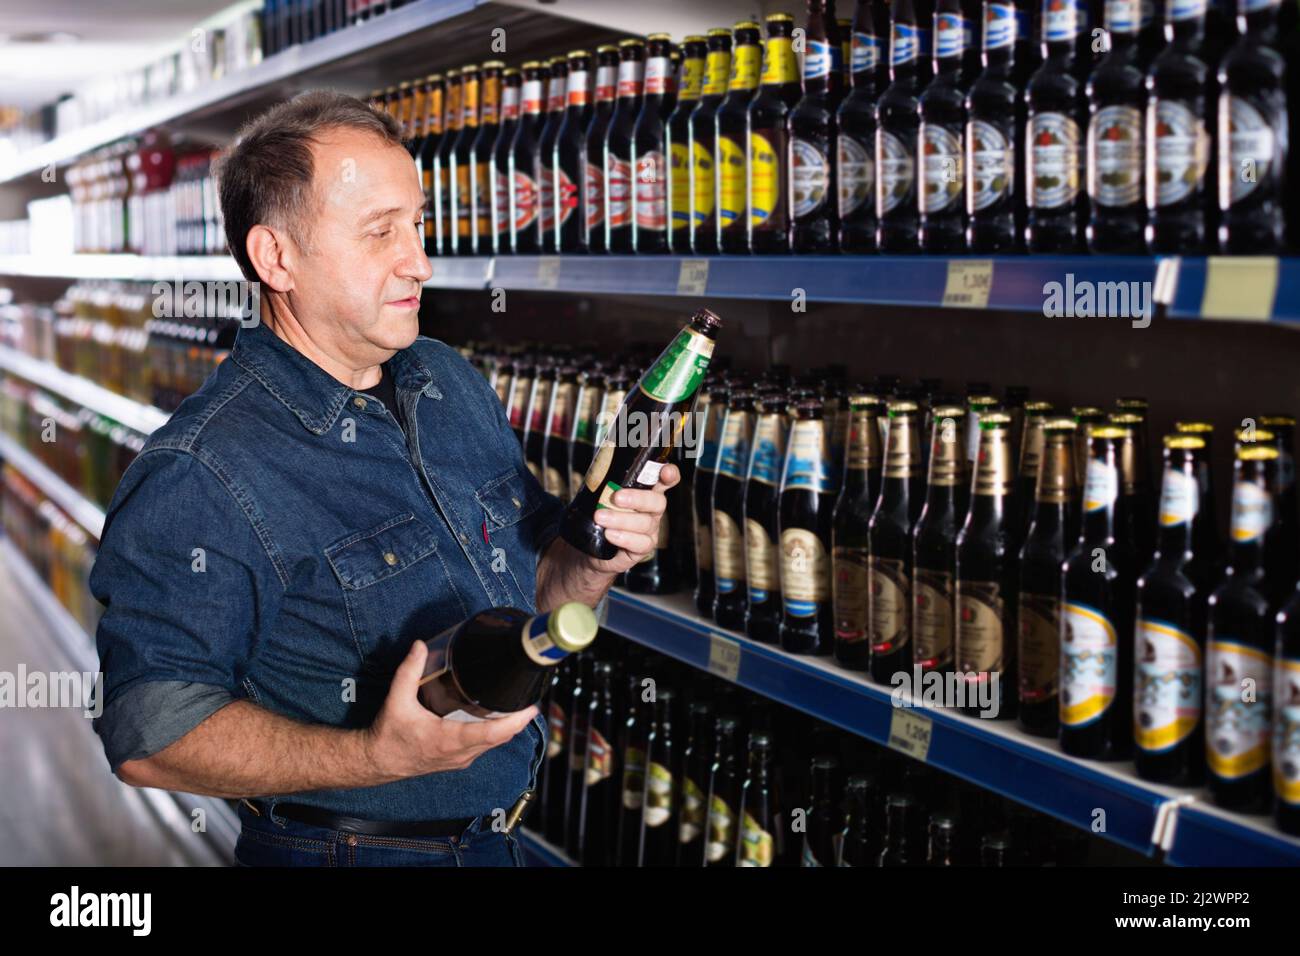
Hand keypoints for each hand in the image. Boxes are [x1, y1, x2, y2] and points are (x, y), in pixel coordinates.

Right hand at [363, 640, 538, 780]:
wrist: (376, 761)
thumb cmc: (388, 734)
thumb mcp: (396, 700)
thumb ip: (408, 671)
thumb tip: (421, 646)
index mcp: (448, 740)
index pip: (492, 734)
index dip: (515, 722)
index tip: (531, 708)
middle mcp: (459, 754)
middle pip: (500, 739)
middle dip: (518, 720)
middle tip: (531, 698)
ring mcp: (460, 760)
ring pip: (494, 745)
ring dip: (509, 727)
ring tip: (520, 704)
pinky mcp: (458, 760)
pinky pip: (485, 747)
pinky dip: (496, 734)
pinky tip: (499, 717)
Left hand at [589, 462, 680, 573]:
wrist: (590, 548)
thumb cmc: (597, 516)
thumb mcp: (598, 496)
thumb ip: (603, 483)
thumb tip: (596, 469)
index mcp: (645, 492)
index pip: (664, 480)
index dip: (669, 474)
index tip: (665, 471)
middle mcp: (652, 511)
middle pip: (658, 502)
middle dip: (638, 498)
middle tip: (616, 497)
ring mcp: (650, 530)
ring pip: (645, 523)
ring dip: (622, 519)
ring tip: (600, 517)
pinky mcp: (643, 548)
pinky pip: (640, 544)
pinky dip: (624, 537)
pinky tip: (609, 534)